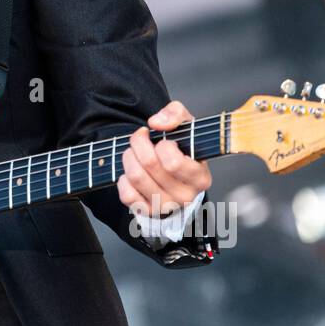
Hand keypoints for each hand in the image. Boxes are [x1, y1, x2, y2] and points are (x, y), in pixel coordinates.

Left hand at [116, 100, 211, 218]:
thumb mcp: (186, 125)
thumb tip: (157, 123)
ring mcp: (166, 206)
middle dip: (139, 143)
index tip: (164, 140)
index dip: (163, 145)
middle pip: (149, 164)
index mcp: (200, 177)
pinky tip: (132, 171)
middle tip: (141, 137)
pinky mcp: (147, 211)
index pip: (173, 162)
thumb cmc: (182, 149)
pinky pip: (126, 194)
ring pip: (135, 176)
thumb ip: (175, 114)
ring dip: (129, 157)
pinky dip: (124, 179)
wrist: (175, 172)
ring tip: (134, 152)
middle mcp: (185, 196)